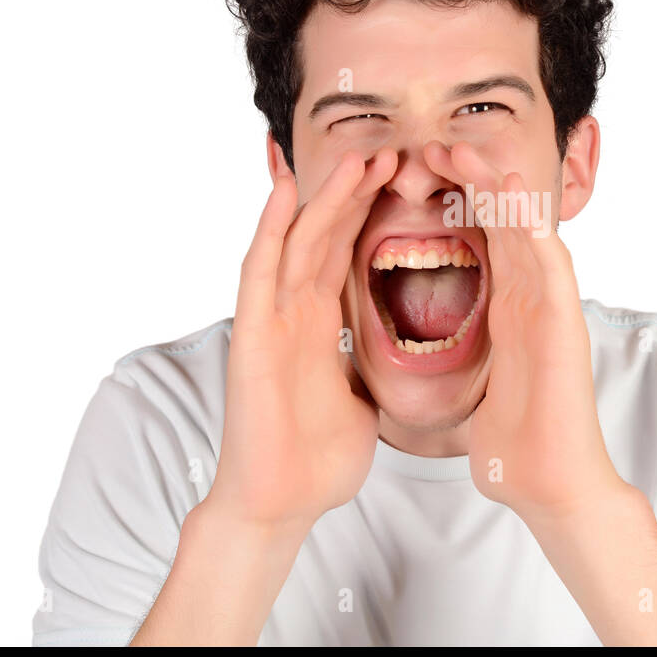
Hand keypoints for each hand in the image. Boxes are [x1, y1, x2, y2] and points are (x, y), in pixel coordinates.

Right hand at [205, 148, 397, 533]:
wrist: (283, 503)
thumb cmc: (316, 459)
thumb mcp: (359, 397)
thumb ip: (362, 363)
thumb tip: (386, 351)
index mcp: (318, 324)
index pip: (345, 253)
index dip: (370, 214)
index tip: (404, 181)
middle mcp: (293, 313)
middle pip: (325, 236)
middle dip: (356, 193)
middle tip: (391, 153)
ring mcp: (269, 320)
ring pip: (296, 241)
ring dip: (324, 197)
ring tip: (357, 157)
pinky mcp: (251, 335)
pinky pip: (261, 271)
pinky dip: (272, 227)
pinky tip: (287, 189)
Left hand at [423, 141, 625, 525]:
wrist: (548, 486)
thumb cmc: (516, 445)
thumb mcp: (476, 386)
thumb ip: (465, 358)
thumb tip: (432, 359)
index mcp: (509, 309)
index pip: (484, 239)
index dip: (457, 201)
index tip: (421, 173)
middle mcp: (531, 299)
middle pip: (503, 221)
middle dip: (472, 178)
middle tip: (436, 144)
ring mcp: (551, 307)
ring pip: (526, 228)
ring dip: (498, 186)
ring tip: (464, 149)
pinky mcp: (564, 322)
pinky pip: (549, 260)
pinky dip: (532, 222)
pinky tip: (512, 190)